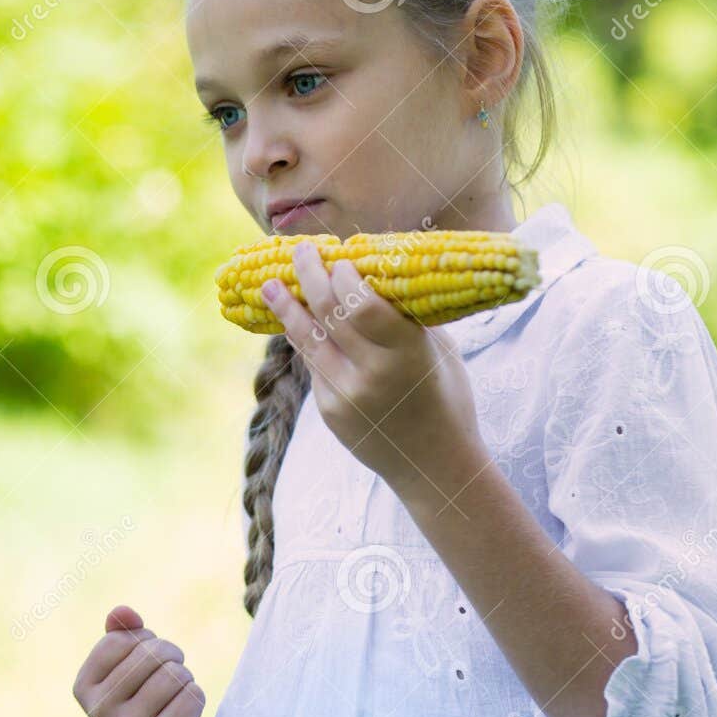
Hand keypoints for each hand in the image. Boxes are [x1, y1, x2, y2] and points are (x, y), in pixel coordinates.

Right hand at [73, 605, 205, 716]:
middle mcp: (99, 710)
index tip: (148, 657)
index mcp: (83, 688)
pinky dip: (195, 697)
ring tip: (177, 694)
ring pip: (173, 672)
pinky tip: (186, 714)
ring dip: (185, 677)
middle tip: (172, 672)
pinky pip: (190, 695)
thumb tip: (122, 611)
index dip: (144, 640)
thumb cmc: (147, 698)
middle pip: (150, 653)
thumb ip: (122, 632)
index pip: (118, 640)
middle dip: (170, 655)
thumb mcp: (129, 664)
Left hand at [260, 240, 486, 494]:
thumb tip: (375, 271)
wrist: (434, 464)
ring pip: (307, 340)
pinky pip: (313, 365)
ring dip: (286, 307)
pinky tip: (295, 320)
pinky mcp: (328, 411)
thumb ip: (407, 316)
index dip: (343, 277)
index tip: (338, 258)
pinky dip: (305, 339)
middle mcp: (372, 374)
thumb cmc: (445, 397)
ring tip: (270, 284)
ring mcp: (345, 395)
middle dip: (310, 276)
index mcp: (408, 354)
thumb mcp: (439, 351)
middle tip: (301, 252)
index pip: (361, 304)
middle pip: (327, 313)